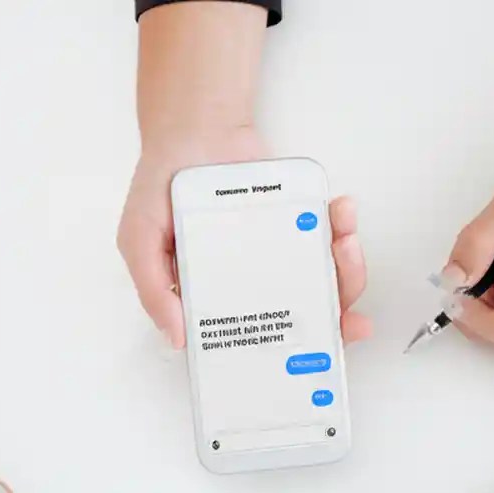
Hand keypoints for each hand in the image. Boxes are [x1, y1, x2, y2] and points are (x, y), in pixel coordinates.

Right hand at [116, 127, 372, 348]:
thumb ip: (154, 289)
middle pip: (306, 315)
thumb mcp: (139, 240)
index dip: (288, 356)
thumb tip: (176, 338)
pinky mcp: (300, 220)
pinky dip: (344, 227)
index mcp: (222, 298)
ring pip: (328, 277)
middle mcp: (259, 281)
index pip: (259, 338)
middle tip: (354, 322)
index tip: (314, 363)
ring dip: (349, 270)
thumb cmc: (162, 190)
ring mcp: (284, 251)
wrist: (192, 129)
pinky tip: (344, 212)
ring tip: (345, 246)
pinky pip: (331, 233)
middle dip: (337, 322)